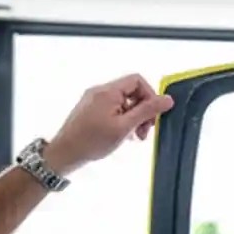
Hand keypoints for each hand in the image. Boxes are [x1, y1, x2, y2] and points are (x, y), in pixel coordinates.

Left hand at [42, 74, 174, 174]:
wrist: (65, 153)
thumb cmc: (93, 141)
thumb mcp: (124, 126)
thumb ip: (147, 111)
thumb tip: (168, 99)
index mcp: (108, 91)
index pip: (137, 80)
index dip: (150, 96)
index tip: (152, 116)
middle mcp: (100, 91)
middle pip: (131, 91)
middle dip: (143, 110)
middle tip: (144, 131)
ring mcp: (94, 100)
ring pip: (124, 101)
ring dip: (134, 117)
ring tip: (135, 136)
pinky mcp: (91, 109)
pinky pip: (114, 108)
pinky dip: (123, 119)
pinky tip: (123, 135)